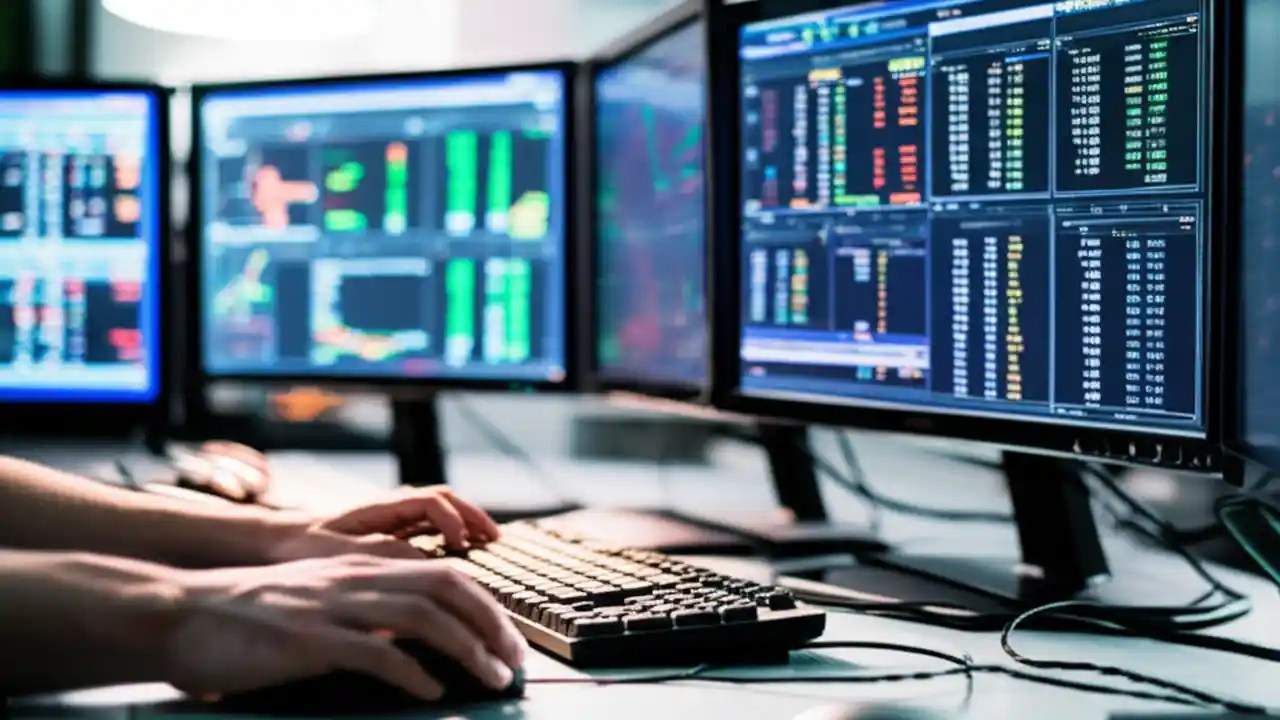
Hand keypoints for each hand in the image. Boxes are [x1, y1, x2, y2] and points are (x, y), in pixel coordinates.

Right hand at [167, 555, 525, 700]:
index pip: (445, 573)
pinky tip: (432, 692)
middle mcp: (356, 577)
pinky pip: (375, 652)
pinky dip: (412, 671)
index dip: (487, 604)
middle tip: (514, 662)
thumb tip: (419, 642)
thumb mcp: (321, 599)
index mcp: (362, 567)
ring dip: (468, 648)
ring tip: (490, 678)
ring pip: (424, 616)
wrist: (182, 614)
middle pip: (448, 587)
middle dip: (492, 624)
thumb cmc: (250, 615)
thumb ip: (367, 609)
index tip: (509, 640)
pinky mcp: (309, 638)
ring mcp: (334, 605)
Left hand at [271, 488, 501, 562]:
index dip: (452, 520)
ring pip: (439, 511)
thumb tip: (422, 560)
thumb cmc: (300, 548)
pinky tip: (461, 553)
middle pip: (443, 499)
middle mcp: (389, 510)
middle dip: (472, 515)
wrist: (273, 544)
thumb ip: (378, 554)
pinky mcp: (388, 534)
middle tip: (494, 537)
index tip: (462, 545)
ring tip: (487, 541)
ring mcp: (390, 520)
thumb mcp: (337, 554)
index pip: (430, 502)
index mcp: (379, 509)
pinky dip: (451, 533)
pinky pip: (429, 526)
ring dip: (466, 521)